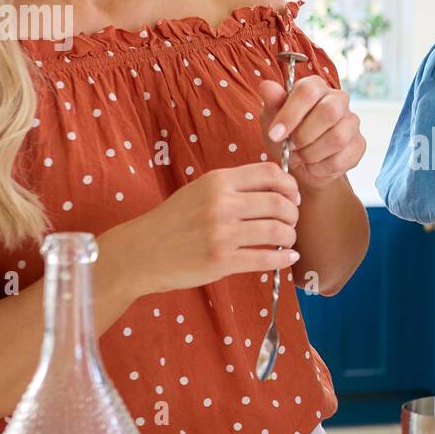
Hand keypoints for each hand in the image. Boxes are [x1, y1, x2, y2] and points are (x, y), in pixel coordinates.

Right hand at [98, 163, 300, 298]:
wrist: (141, 251)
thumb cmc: (174, 221)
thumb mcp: (200, 190)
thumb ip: (234, 187)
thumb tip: (277, 189)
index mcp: (218, 181)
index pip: (270, 173)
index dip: (290, 186)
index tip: (293, 198)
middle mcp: (221, 203)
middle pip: (279, 203)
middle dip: (293, 214)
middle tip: (291, 223)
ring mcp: (221, 233)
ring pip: (277, 230)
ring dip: (290, 236)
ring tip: (287, 240)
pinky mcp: (221, 260)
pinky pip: (266, 258)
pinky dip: (284, 259)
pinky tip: (288, 257)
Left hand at [259, 76, 365, 188]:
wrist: (302, 164)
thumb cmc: (287, 135)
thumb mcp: (272, 119)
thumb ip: (271, 103)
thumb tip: (267, 86)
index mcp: (316, 86)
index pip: (308, 91)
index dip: (291, 114)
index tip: (275, 134)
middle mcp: (338, 99)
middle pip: (329, 112)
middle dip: (304, 135)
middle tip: (290, 147)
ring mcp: (352, 122)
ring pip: (337, 138)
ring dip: (311, 154)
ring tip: (300, 156)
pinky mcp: (359, 145)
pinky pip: (342, 159)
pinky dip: (321, 167)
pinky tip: (313, 165)